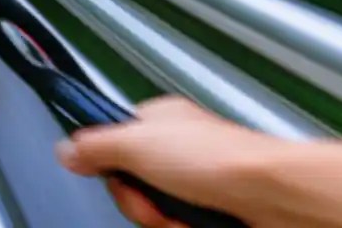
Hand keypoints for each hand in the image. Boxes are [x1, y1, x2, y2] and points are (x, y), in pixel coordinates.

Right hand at [55, 96, 279, 226]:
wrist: (275, 196)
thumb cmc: (218, 159)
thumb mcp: (137, 144)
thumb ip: (95, 146)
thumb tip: (66, 149)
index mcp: (160, 123)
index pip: (115, 149)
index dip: (114, 171)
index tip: (121, 178)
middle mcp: (180, 151)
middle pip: (135, 189)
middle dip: (143, 205)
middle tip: (159, 201)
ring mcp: (201, 185)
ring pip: (159, 214)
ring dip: (167, 223)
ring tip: (188, 217)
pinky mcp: (217, 214)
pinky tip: (202, 226)